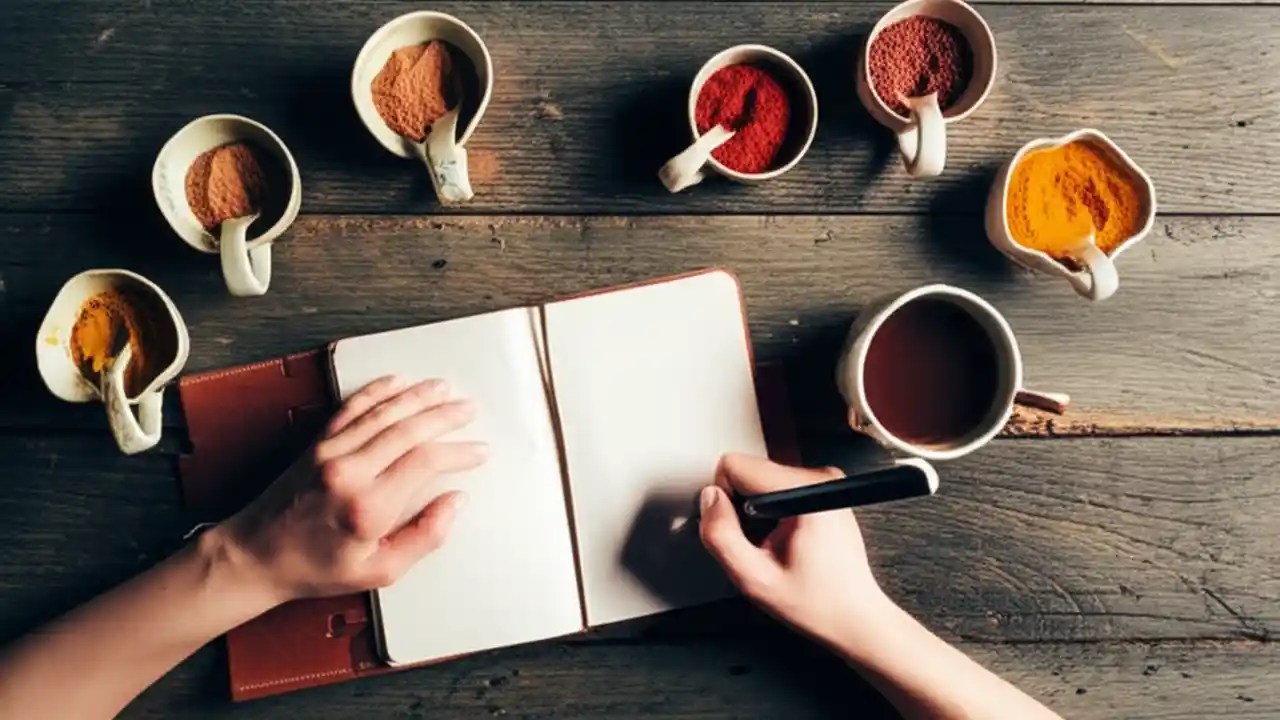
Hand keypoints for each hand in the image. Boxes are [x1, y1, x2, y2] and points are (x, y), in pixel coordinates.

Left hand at [209, 376, 487, 604]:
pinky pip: (352, 408)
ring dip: (417, 396)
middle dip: (444, 415)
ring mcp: (329, 453)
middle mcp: (349, 472)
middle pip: (408, 429)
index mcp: (369, 507)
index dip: (458, 452)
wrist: (257, 556)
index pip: (426, 462)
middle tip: (468, 409)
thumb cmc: (317, 568)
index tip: (478, 452)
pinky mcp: (316, 444)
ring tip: (443, 388)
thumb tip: (455, 503)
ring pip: (383, 412)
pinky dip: (377, 391)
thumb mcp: (380, 571)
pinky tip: (397, 382)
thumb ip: (425, 537)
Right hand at [698, 454, 895, 657]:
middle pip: (749, 469)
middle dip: (741, 505)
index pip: (736, 465)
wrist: (854, 615)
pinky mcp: (824, 488)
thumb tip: (709, 499)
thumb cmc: (816, 602)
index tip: (740, 530)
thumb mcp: (755, 580)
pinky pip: (777, 486)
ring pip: (760, 477)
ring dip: (756, 510)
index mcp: (807, 491)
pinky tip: (786, 538)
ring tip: (774, 543)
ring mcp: (825, 481)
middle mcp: (820, 477)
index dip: (724, 499)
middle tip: (759, 543)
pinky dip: (771, 510)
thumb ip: (722, 536)